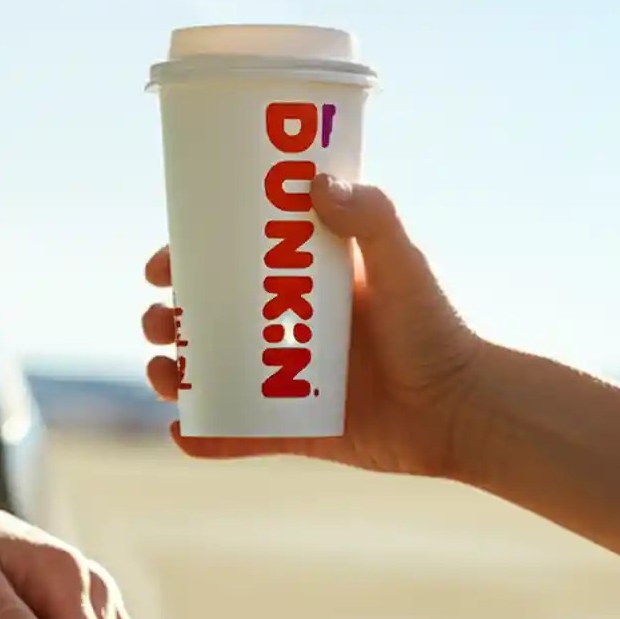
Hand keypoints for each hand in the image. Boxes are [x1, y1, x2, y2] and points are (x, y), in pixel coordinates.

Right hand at [142, 174, 482, 478]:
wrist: (462, 411)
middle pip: (204, 319)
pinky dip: (206, 436)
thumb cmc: (436, 330)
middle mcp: (287, 330)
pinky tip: (184, 433)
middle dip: (166, 320)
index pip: (228, 263)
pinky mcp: (295, 431)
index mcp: (302, 284)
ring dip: (173, 376)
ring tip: (164, 377)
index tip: (159, 266)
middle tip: (156, 322)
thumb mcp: (404, 266)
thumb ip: (372, 218)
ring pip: (211, 376)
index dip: (185, 262)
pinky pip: (238, 434)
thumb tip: (315, 182)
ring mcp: (285, 383)